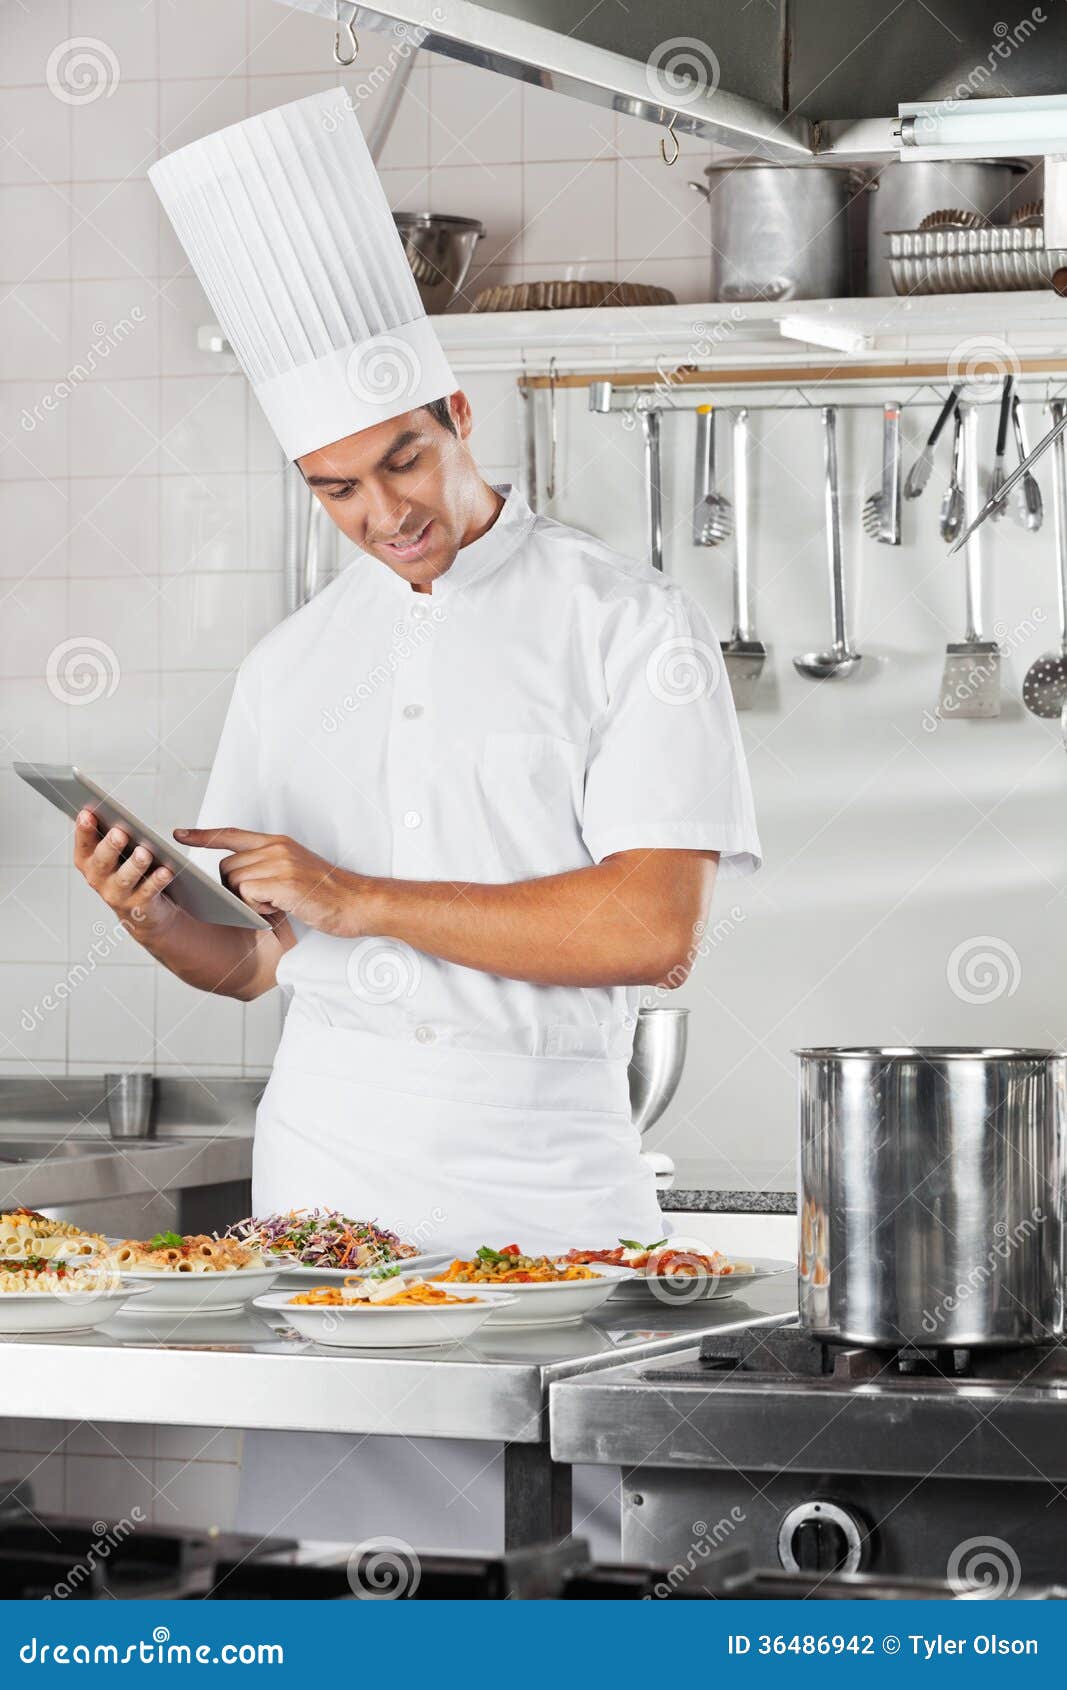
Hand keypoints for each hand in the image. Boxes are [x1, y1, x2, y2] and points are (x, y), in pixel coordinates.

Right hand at [73, 810, 176, 936]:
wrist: (143, 911)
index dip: (84, 830)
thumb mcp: (116, 852)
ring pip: (125, 878)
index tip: (87, 814)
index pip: (83, 843)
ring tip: (144, 852)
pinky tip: (166, 871)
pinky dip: (157, 881)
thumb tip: (119, 807)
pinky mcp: (138, 906)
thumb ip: (113, 832)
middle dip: (110, 846)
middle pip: (103, 861)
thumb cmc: (128, 870)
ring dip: (135, 864)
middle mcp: (98, 878)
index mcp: (88, 860)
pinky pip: (148, 891)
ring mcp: (117, 894)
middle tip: (119, 833)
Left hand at [174, 828, 367, 936]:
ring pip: (234, 881)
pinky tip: (278, 909)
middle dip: (233, 888)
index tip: (179, 833)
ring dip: (247, 900)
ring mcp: (280, 864)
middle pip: (226, 866)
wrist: (358, 903)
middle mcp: (277, 848)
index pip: (232, 834)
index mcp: (278, 843)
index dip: (203, 834)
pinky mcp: (284, 883)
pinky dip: (256, 908)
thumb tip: (239, 879)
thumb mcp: (296, 870)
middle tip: (261, 901)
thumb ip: (268, 867)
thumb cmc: (329, 894)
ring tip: (274, 905)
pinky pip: (247, 894)